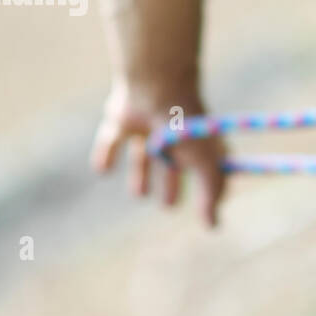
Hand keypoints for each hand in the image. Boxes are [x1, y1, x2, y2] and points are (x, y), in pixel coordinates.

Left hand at [89, 79, 226, 226]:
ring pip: (144, 154)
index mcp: (196, 142)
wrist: (155, 88)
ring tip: (140, 194)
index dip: (204, 187)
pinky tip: (102, 169)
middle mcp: (172, 135)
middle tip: (169, 206)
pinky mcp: (120, 121)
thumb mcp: (205, 164)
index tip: (205, 209)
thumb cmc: (185, 127)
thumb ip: (211, 195)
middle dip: (171, 183)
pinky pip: (112, 139)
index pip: (203, 168)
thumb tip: (213, 227)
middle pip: (171, 164)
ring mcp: (146, 127)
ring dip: (142, 173)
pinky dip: (107, 153)